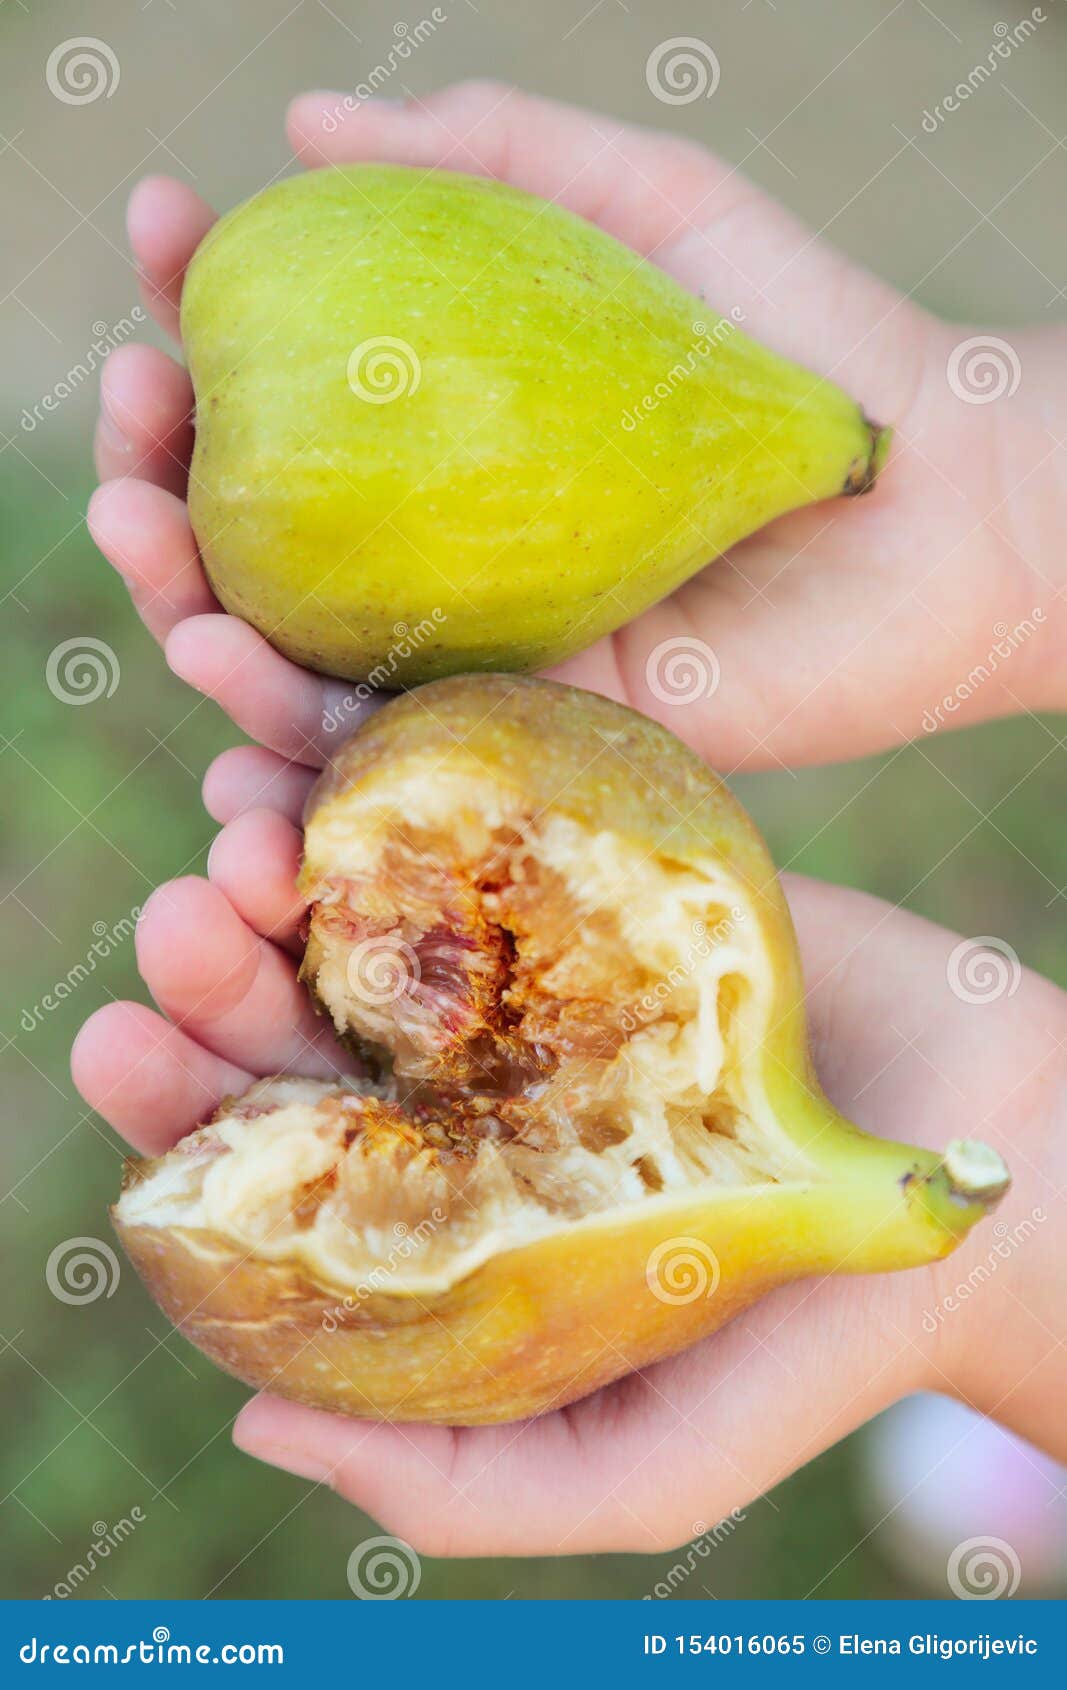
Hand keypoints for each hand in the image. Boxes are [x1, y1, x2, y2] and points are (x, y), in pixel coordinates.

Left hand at [71, 745, 1066, 1556]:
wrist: (999, 1194)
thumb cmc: (821, 1350)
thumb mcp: (639, 1469)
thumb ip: (461, 1484)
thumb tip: (246, 1421)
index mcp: (443, 1208)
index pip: (267, 1154)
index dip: (180, 1105)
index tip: (125, 1046)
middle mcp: (472, 1081)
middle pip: (301, 1013)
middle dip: (219, 966)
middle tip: (178, 919)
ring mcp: (542, 968)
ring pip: (380, 895)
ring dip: (295, 844)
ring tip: (246, 813)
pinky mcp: (618, 872)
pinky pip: (505, 809)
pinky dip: (425, 769)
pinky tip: (362, 740)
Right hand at [88, 82, 1064, 776]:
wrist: (935, 507)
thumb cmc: (803, 347)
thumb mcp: (648, 204)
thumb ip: (492, 151)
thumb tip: (308, 116)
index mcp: (448, 432)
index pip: (284, 379)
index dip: (195, 309)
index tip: (159, 235)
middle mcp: (443, 550)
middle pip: (257, 529)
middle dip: (155, 469)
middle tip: (128, 409)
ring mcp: (477, 653)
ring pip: (289, 652)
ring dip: (181, 600)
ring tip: (139, 534)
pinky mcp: (520, 739)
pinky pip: (380, 748)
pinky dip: (280, 725)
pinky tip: (218, 665)